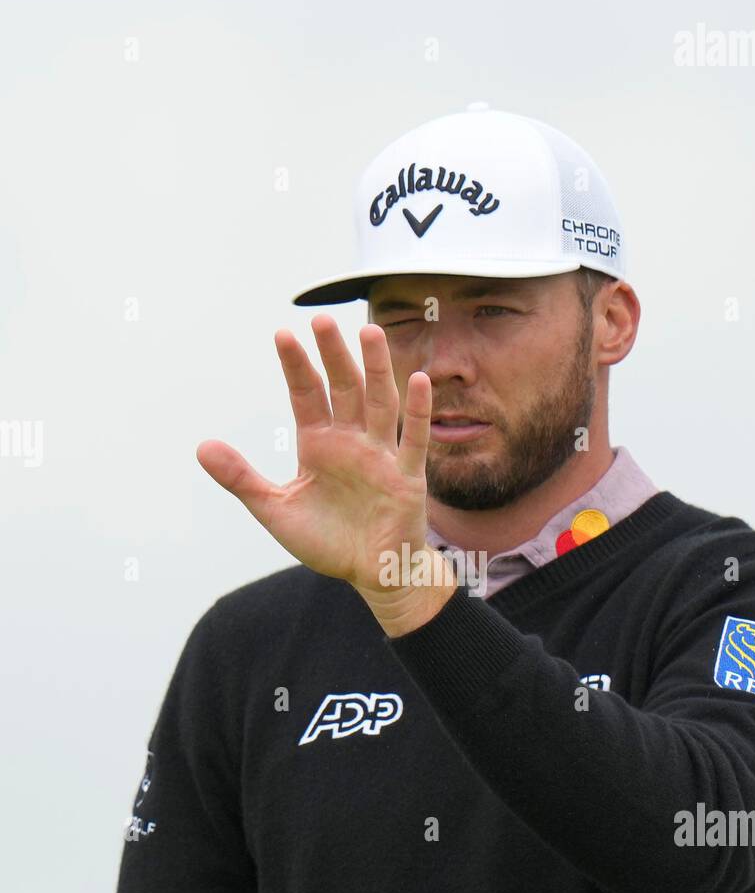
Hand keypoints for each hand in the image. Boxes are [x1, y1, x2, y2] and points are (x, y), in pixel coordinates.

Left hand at [196, 317, 455, 623]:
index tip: (282, 334)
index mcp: (318, 445)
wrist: (371, 574)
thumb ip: (241, 478)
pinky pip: (414, 440)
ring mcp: (381, 455)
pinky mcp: (407, 477)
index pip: (306, 395)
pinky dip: (417, 412)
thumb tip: (200, 446)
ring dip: (376, 368)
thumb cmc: (328, 541)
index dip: (296, 366)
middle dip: (333, 355)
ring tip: (369, 332)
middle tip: (322, 318)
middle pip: (343, 388)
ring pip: (379, 403)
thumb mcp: (276, 509)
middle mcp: (350, 441)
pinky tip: (417, 380)